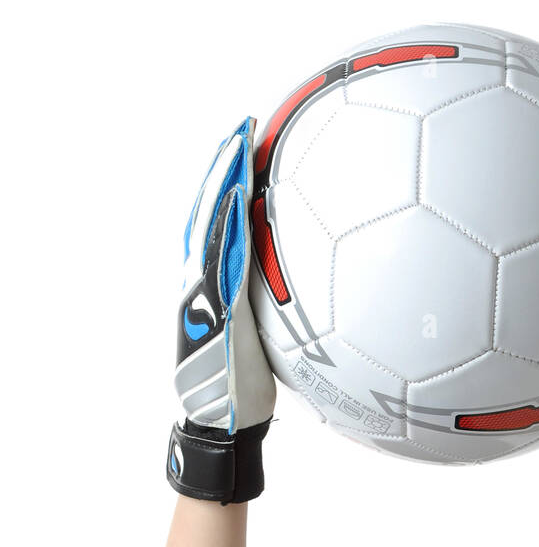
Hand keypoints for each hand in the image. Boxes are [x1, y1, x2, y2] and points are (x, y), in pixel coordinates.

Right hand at [167, 116, 276, 503]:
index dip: (233, 184)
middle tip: (244, 126)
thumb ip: (282, 313)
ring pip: (210, 227)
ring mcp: (203, 292)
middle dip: (224, 169)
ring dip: (222, 185)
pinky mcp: (211, 309)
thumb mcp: (273, 343)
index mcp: (218, 285)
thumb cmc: (249, 387)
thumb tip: (327, 301)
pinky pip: (219, 260)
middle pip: (211, 212)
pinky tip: (242, 202)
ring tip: (238, 145)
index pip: (224, 223)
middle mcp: (204, 281)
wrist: (222, 420)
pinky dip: (226, 229)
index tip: (250, 144)